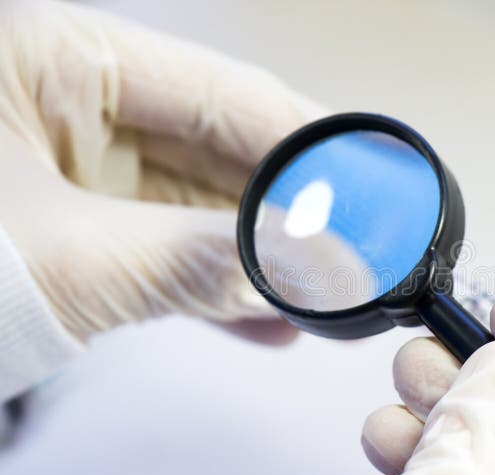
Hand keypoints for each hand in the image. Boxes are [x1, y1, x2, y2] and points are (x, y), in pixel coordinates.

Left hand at [0, 1, 322, 340]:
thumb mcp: (67, 260)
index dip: (303, 143)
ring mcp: (74, 166)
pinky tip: (267, 321)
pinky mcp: (75, 224)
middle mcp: (69, 102)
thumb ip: (195, 260)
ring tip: (320, 298)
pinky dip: (209, 286)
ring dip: (256, 259)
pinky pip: (160, 247)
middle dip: (287, 211)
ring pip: (194, 206)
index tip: (367, 187)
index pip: (217, 93)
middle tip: (353, 251)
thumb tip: (308, 269)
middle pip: (217, 150)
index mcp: (54, 59)